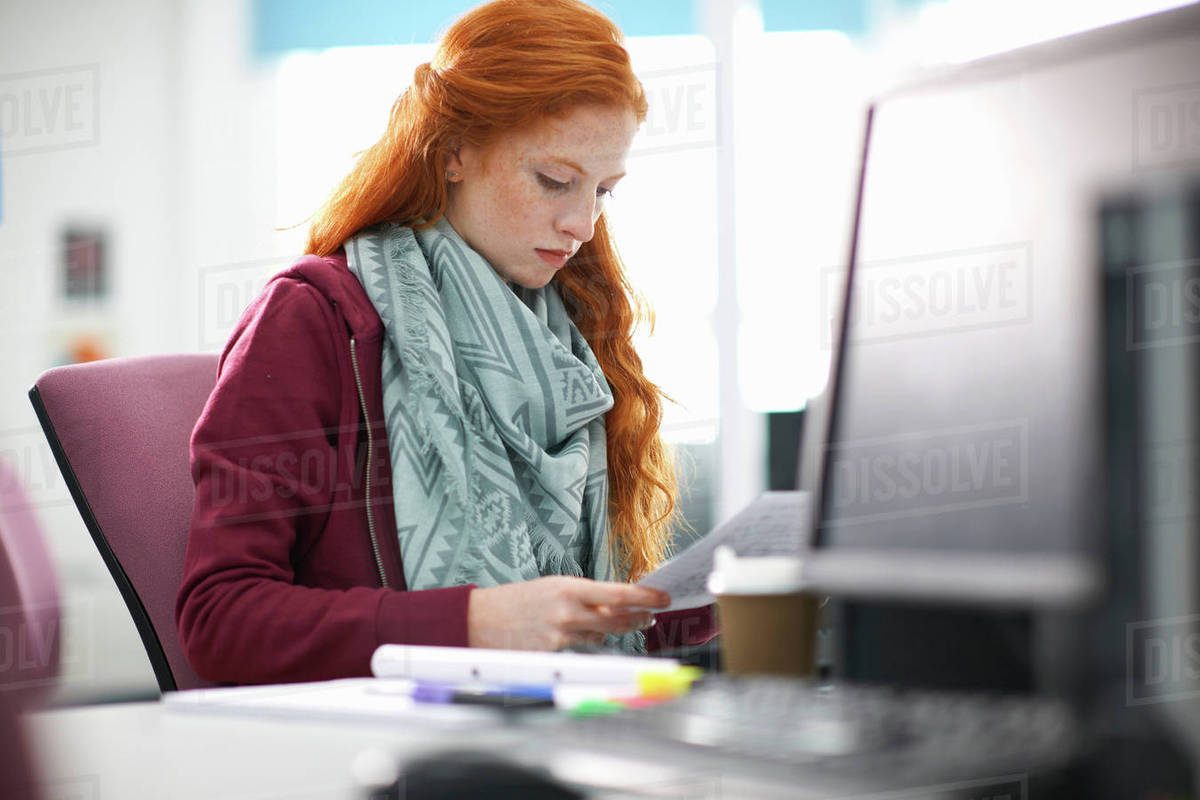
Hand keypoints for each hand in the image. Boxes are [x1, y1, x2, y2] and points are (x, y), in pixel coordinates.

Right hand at [467, 576, 670, 650]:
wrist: (480, 620)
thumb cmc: (516, 601)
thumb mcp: (552, 587)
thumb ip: (582, 596)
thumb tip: (613, 604)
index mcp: (568, 588)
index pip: (618, 594)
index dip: (646, 598)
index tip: (664, 598)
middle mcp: (568, 612)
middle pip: (617, 619)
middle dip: (639, 618)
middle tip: (651, 615)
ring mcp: (561, 636)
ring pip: (602, 636)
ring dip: (617, 631)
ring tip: (628, 623)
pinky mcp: (554, 655)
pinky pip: (582, 650)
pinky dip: (588, 643)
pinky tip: (584, 637)